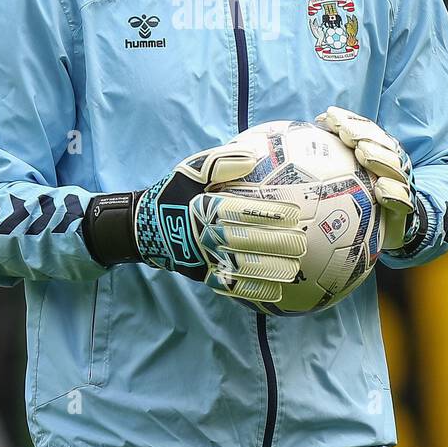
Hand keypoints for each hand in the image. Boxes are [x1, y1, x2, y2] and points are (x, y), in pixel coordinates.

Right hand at [134, 144, 306, 300]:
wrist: (146, 227)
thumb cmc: (176, 193)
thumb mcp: (191, 170)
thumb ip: (220, 162)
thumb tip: (253, 155)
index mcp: (203, 207)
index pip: (240, 211)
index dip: (267, 213)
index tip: (294, 213)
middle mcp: (204, 234)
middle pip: (244, 240)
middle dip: (275, 243)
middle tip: (301, 242)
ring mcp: (203, 257)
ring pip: (240, 266)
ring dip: (269, 268)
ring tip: (294, 267)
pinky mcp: (203, 275)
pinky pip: (230, 285)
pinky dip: (252, 290)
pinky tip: (275, 291)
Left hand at [315, 106, 420, 250]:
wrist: (389, 226)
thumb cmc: (361, 197)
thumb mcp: (346, 176)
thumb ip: (330, 157)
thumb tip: (302, 139)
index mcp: (378, 150)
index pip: (366, 129)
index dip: (349, 120)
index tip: (329, 117)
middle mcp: (392, 163)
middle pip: (381, 143)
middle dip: (363, 134)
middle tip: (345, 134)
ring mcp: (400, 183)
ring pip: (394, 166)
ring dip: (379, 157)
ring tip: (362, 153)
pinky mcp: (404, 207)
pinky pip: (403, 199)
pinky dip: (393, 192)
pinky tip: (380, 189)